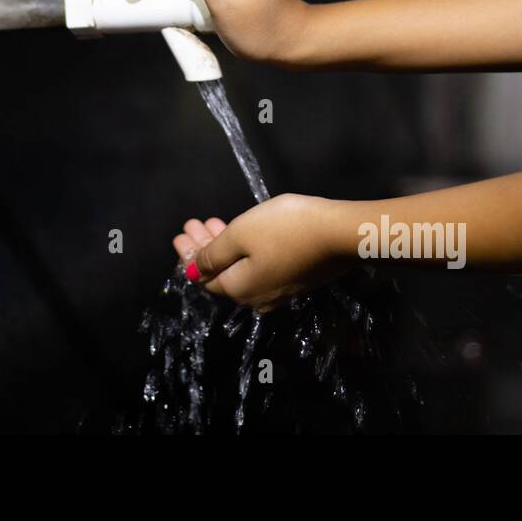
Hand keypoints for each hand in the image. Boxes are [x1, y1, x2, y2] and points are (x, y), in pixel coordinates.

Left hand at [171, 193, 344, 311]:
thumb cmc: (284, 229)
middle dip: (205, 247)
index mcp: (239, 290)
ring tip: (213, 222)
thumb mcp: (240, 236)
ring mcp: (280, 290)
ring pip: (241, 268)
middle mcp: (258, 298)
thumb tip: (193, 273)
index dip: (189, 255)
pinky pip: (259, 266)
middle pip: (222, 273)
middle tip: (192, 224)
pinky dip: (244, 249)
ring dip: (224, 246)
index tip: (180, 234)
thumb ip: (213, 255)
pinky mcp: (297, 279)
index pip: (204, 277)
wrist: (341, 233)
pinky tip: (244, 233)